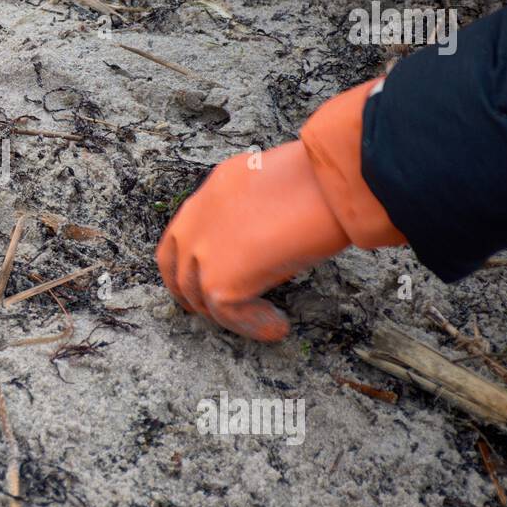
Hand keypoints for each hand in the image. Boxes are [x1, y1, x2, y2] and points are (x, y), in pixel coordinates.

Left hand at [157, 80, 404, 340]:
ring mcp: (203, 251)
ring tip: (259, 319)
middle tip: (222, 311)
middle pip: (177, 269)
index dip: (185, 262)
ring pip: (199, 295)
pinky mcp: (219, 281)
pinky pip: (227, 315)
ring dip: (225, 313)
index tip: (200, 280)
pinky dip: (252, 326)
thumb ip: (255, 210)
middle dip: (195, 294)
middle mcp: (198, 219)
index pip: (180, 234)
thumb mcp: (274, 186)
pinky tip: (278, 326)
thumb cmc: (322, 179)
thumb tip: (265, 238)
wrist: (330, 183)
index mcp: (212, 191)